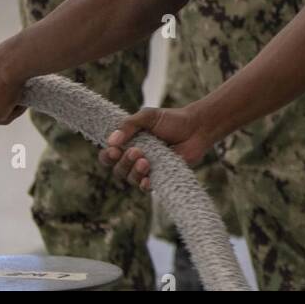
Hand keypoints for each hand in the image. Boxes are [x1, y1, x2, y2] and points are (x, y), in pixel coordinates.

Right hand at [98, 105, 213, 191]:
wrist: (196, 128)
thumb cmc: (172, 120)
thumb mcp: (148, 116)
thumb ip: (129, 125)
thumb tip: (112, 140)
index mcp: (128, 143)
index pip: (109, 155)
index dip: (108, 156)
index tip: (114, 150)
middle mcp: (135, 158)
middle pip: (118, 169)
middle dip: (123, 162)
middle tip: (136, 151)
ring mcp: (147, 168)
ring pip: (131, 179)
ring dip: (135, 172)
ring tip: (146, 161)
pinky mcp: (160, 177)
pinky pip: (147, 187)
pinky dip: (145, 184)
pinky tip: (148, 179)